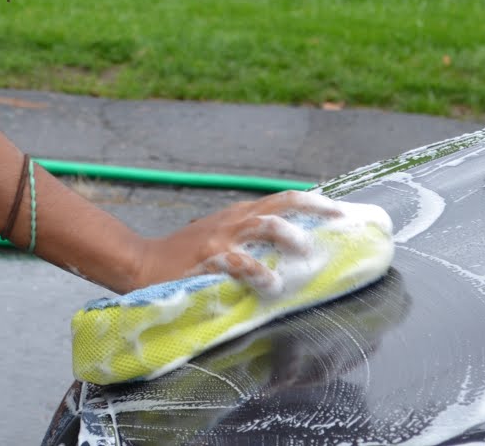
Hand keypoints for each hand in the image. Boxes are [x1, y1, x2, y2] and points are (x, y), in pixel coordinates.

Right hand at [128, 189, 340, 297]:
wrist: (143, 262)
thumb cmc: (188, 257)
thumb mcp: (222, 238)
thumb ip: (252, 240)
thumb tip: (294, 251)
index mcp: (241, 214)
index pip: (284, 199)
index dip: (315, 202)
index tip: (341, 212)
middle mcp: (235, 220)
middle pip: (282, 204)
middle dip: (313, 210)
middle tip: (337, 224)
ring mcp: (221, 237)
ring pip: (264, 225)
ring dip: (289, 237)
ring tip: (306, 254)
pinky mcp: (208, 259)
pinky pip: (238, 262)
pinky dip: (258, 272)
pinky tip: (272, 286)